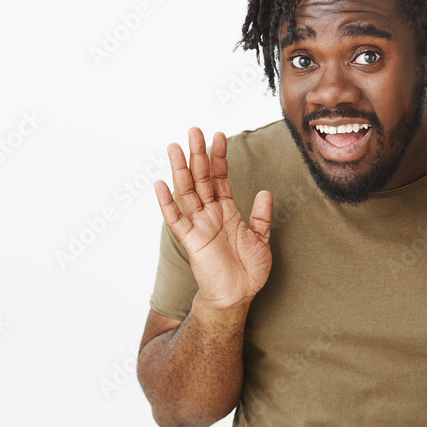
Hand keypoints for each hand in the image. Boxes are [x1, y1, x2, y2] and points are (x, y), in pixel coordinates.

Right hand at [153, 127, 272, 309]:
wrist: (238, 296)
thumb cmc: (248, 271)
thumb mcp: (262, 240)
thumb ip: (261, 216)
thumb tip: (265, 192)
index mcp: (226, 211)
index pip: (220, 177)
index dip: (219, 157)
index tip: (219, 135)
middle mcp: (210, 214)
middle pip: (201, 178)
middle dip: (198, 154)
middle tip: (193, 130)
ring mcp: (198, 225)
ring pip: (186, 192)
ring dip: (180, 170)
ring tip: (174, 147)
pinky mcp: (191, 241)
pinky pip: (176, 219)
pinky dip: (167, 203)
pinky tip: (161, 184)